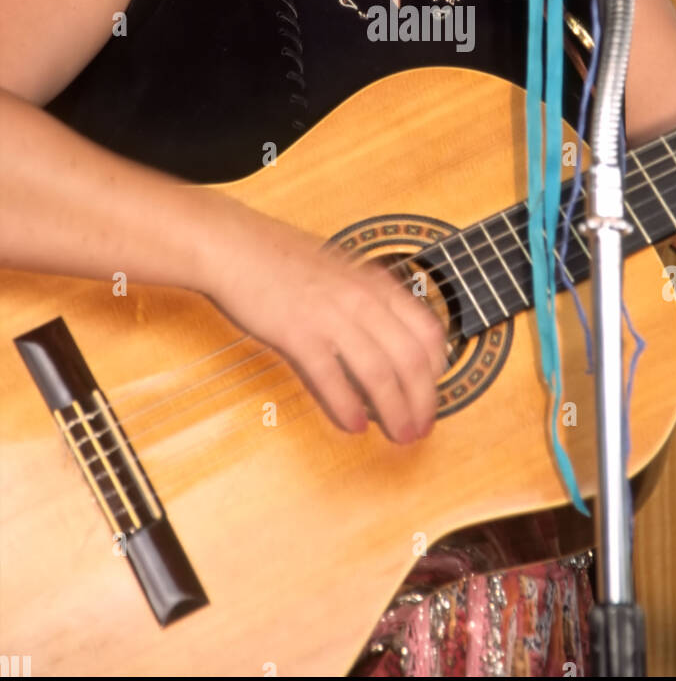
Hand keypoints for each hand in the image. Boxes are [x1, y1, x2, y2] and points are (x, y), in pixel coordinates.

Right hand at [203, 202, 447, 443]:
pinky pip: (332, 378)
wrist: (234, 245)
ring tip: (399, 434)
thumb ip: (367, 298)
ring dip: (394, 411)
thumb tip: (388, 337)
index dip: (437, 368)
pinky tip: (355, 426)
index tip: (432, 391)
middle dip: (422, 400)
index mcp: (375, 282)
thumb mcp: (341, 270)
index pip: (427, 330)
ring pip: (379, 373)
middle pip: (410, 358)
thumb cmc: (282, 258)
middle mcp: (361, 298)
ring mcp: (331, 315)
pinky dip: (348, 407)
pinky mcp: (298, 333)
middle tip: (421, 427)